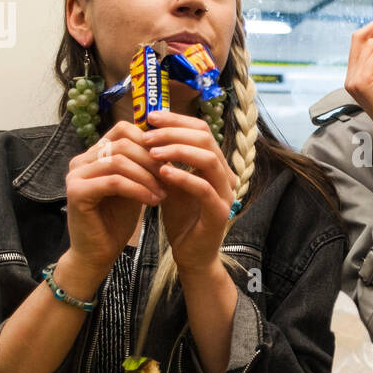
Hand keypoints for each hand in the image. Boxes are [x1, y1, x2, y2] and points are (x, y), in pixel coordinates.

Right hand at [64, 122, 165, 275]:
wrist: (98, 253)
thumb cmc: (117, 220)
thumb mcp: (135, 185)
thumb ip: (143, 165)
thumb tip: (170, 144)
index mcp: (94, 154)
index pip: (123, 129)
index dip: (150, 141)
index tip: (171, 160)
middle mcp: (81, 160)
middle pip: (123, 143)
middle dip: (152, 160)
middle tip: (172, 177)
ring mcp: (75, 174)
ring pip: (120, 161)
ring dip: (147, 177)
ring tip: (164, 193)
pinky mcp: (76, 192)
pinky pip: (114, 181)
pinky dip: (138, 189)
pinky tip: (153, 201)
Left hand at [142, 110, 237, 274]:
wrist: (191, 255)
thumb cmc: (182, 219)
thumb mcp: (171, 183)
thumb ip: (165, 161)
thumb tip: (146, 132)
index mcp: (216, 165)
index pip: (201, 131)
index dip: (177, 121)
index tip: (150, 118)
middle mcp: (226, 176)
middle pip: (205, 139)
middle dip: (173, 133)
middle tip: (147, 134)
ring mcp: (226, 194)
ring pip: (208, 159)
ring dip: (177, 151)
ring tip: (152, 151)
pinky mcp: (219, 212)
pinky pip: (203, 188)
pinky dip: (182, 176)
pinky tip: (162, 172)